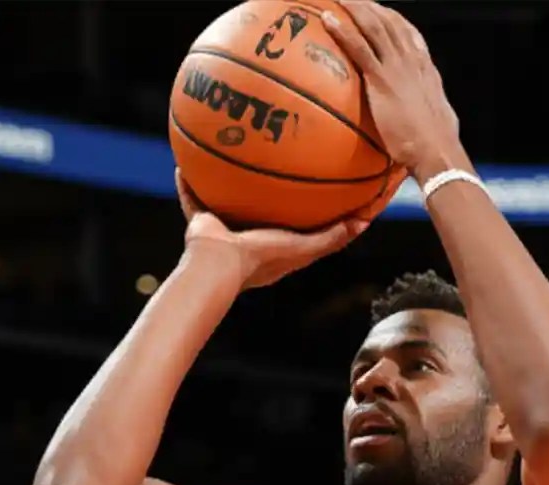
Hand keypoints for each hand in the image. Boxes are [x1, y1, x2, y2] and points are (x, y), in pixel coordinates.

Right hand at [176, 170, 367, 289]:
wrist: (220, 264)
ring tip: (228, 155)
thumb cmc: (262, 257)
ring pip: (224, 201)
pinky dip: (187, 184)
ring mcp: (223, 231)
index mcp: (274, 247)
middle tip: (272, 164)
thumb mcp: (305, 247)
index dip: (304, 211)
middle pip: (260, 210)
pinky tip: (185, 161)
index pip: (294, 227)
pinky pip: (192, 198)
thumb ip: (333, 237)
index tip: (315, 189)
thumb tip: (363, 221)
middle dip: (265, 193)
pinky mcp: (201, 223)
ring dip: (224, 183)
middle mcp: (249, 238)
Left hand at [323, 1, 464, 181]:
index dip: (395, 20)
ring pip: (374, 27)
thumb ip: (427, 114)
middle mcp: (412, 61)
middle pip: (390, 23)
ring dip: (355, 9)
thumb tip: (425, 124)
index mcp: (426, 70)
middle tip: (354, 0)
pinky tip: (327, 19)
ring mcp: (397, 68)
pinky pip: (358, 48)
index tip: (382, 12)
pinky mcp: (381, 80)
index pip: (410, 35)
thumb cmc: (436, 145)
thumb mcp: (437, 122)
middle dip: (371, 7)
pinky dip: (342, 31)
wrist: (436, 150)